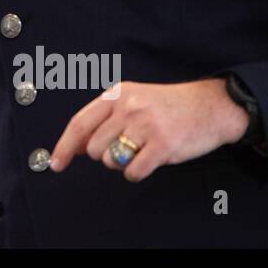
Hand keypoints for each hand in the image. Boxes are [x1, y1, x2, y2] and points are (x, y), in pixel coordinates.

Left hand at [48, 79, 247, 181]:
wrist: (211, 106)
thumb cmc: (168, 106)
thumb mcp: (132, 101)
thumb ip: (103, 120)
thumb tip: (76, 146)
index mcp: (117, 94)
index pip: (80, 123)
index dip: (64, 145)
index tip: (56, 162)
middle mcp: (128, 107)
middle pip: (95, 148)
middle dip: (105, 156)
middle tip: (125, 148)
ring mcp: (146, 125)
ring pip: (113, 161)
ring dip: (123, 164)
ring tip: (141, 150)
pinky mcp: (163, 144)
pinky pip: (134, 172)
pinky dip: (138, 173)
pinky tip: (151, 159)